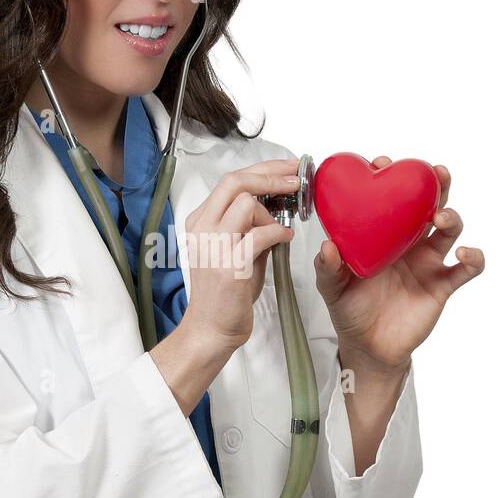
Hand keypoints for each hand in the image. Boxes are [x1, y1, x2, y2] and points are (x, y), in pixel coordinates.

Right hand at [183, 160, 297, 351]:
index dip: (263, 169)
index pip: (230, 180)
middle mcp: (202, 229)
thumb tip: (277, 202)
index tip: (287, 168)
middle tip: (297, 180)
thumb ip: (250, 224)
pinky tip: (285, 240)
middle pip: (235, 181)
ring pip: (247, 204)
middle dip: (271, 175)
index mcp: (200, 221)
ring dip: (271, 213)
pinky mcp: (230, 267)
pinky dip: (278, 233)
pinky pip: (260, 235)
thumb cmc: (226, 292)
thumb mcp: (234, 248)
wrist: (210, 329)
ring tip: (280, 229)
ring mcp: (213, 247)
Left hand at [313, 161, 484, 372]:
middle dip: (434, 185)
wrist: (369, 347)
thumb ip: (327, 268)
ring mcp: (427, 262)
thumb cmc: (350, 311)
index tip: (384, 164)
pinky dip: (473, 257)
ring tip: (440, 217)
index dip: (391, 179)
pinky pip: (466, 269)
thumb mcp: (332, 288)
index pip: (391, 200)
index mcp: (382, 236)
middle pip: (428, 205)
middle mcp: (408, 243)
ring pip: (449, 230)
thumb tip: (327, 246)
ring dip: (450, 216)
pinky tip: (465, 253)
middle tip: (435, 173)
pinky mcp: (442, 285)